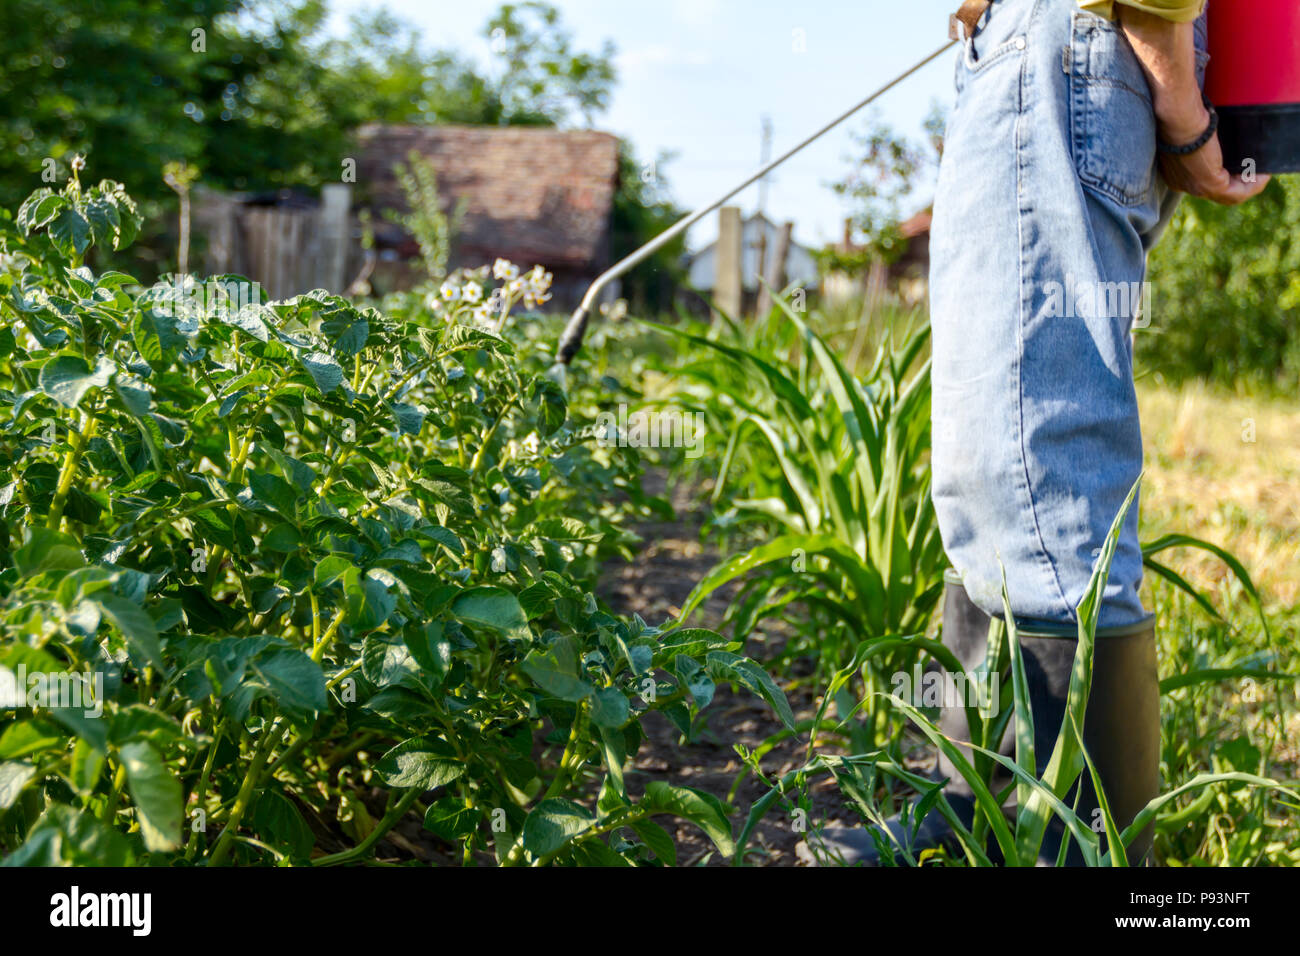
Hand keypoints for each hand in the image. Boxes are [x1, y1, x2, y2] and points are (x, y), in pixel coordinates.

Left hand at [1118, 6, 1269, 205]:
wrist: (1175, 111)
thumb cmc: (1175, 107)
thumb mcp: (1185, 114)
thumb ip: (1192, 112)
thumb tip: (1197, 96)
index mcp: (1172, 167)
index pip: (1199, 176)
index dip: (1222, 169)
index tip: (1239, 160)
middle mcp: (1180, 181)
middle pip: (1214, 186)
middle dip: (1237, 177)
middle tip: (1255, 166)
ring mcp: (1193, 185)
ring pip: (1226, 193)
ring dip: (1248, 183)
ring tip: (1261, 170)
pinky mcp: (1208, 183)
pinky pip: (1234, 194)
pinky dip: (1251, 185)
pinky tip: (1263, 173)